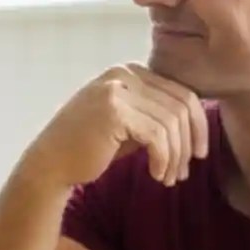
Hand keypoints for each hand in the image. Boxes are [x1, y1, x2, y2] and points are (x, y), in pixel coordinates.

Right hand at [20, 63, 209, 187]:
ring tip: (168, 178)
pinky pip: (157, 136)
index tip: (198, 154)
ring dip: (175, 156)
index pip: (181, 92)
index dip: (198, 125)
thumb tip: (199, 122)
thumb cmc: (90, 149)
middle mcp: (123, 74)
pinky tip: (156, 175)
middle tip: (184, 171)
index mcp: (128, 72)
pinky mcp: (113, 111)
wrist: (50, 165)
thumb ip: (155, 114)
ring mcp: (116, 90)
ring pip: (171, 123)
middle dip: (189, 143)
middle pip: (181, 105)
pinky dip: (163, 159)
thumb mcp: (128, 124)